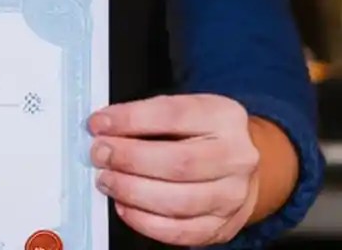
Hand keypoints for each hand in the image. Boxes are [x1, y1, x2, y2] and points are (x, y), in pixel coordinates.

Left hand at [88, 94, 259, 246]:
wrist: (241, 168)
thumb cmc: (206, 135)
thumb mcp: (187, 111)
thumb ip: (149, 116)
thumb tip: (104, 127)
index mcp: (224, 117)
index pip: (174, 114)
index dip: (131, 119)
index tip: (100, 123)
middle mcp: (235, 157)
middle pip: (177, 162)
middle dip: (128, 159)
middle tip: (100, 154)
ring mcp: (231, 195)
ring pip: (176, 201)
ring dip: (131, 191)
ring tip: (107, 180)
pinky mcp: (221, 226)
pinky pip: (178, 231)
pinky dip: (144, 221)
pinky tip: (124, 206)